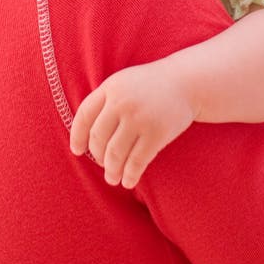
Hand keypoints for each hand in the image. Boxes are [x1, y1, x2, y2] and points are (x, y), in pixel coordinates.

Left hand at [69, 62, 195, 188]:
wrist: (186, 82)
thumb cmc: (150, 86)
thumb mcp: (123, 83)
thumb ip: (105, 102)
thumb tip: (84, 136)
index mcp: (111, 88)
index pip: (84, 115)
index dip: (77, 136)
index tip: (77, 151)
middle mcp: (122, 102)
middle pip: (98, 138)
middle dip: (98, 156)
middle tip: (103, 165)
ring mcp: (140, 118)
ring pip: (115, 153)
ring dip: (111, 171)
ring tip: (113, 178)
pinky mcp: (157, 133)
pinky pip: (137, 161)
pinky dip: (130, 175)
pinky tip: (129, 181)